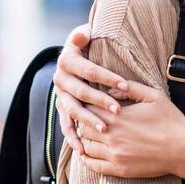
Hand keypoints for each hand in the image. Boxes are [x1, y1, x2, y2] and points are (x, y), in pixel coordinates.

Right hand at [53, 23, 132, 154]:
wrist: (75, 55)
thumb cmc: (88, 44)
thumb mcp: (85, 36)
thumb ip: (84, 35)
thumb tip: (84, 34)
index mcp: (67, 61)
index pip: (88, 70)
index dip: (106, 77)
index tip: (124, 84)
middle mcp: (60, 79)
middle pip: (81, 92)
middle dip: (101, 101)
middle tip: (118, 110)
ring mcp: (60, 95)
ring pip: (73, 110)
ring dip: (88, 121)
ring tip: (104, 130)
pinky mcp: (62, 109)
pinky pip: (65, 125)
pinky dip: (73, 137)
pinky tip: (82, 149)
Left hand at [78, 81, 184, 179]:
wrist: (184, 149)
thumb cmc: (171, 121)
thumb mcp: (154, 96)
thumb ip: (130, 88)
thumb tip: (110, 90)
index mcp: (118, 117)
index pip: (89, 109)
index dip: (87, 106)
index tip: (90, 106)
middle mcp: (112, 136)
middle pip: (83, 128)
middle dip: (83, 123)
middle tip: (86, 121)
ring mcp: (115, 155)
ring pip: (86, 147)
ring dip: (84, 141)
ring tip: (87, 136)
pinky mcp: (120, 170)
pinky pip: (94, 166)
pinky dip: (86, 160)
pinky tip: (86, 155)